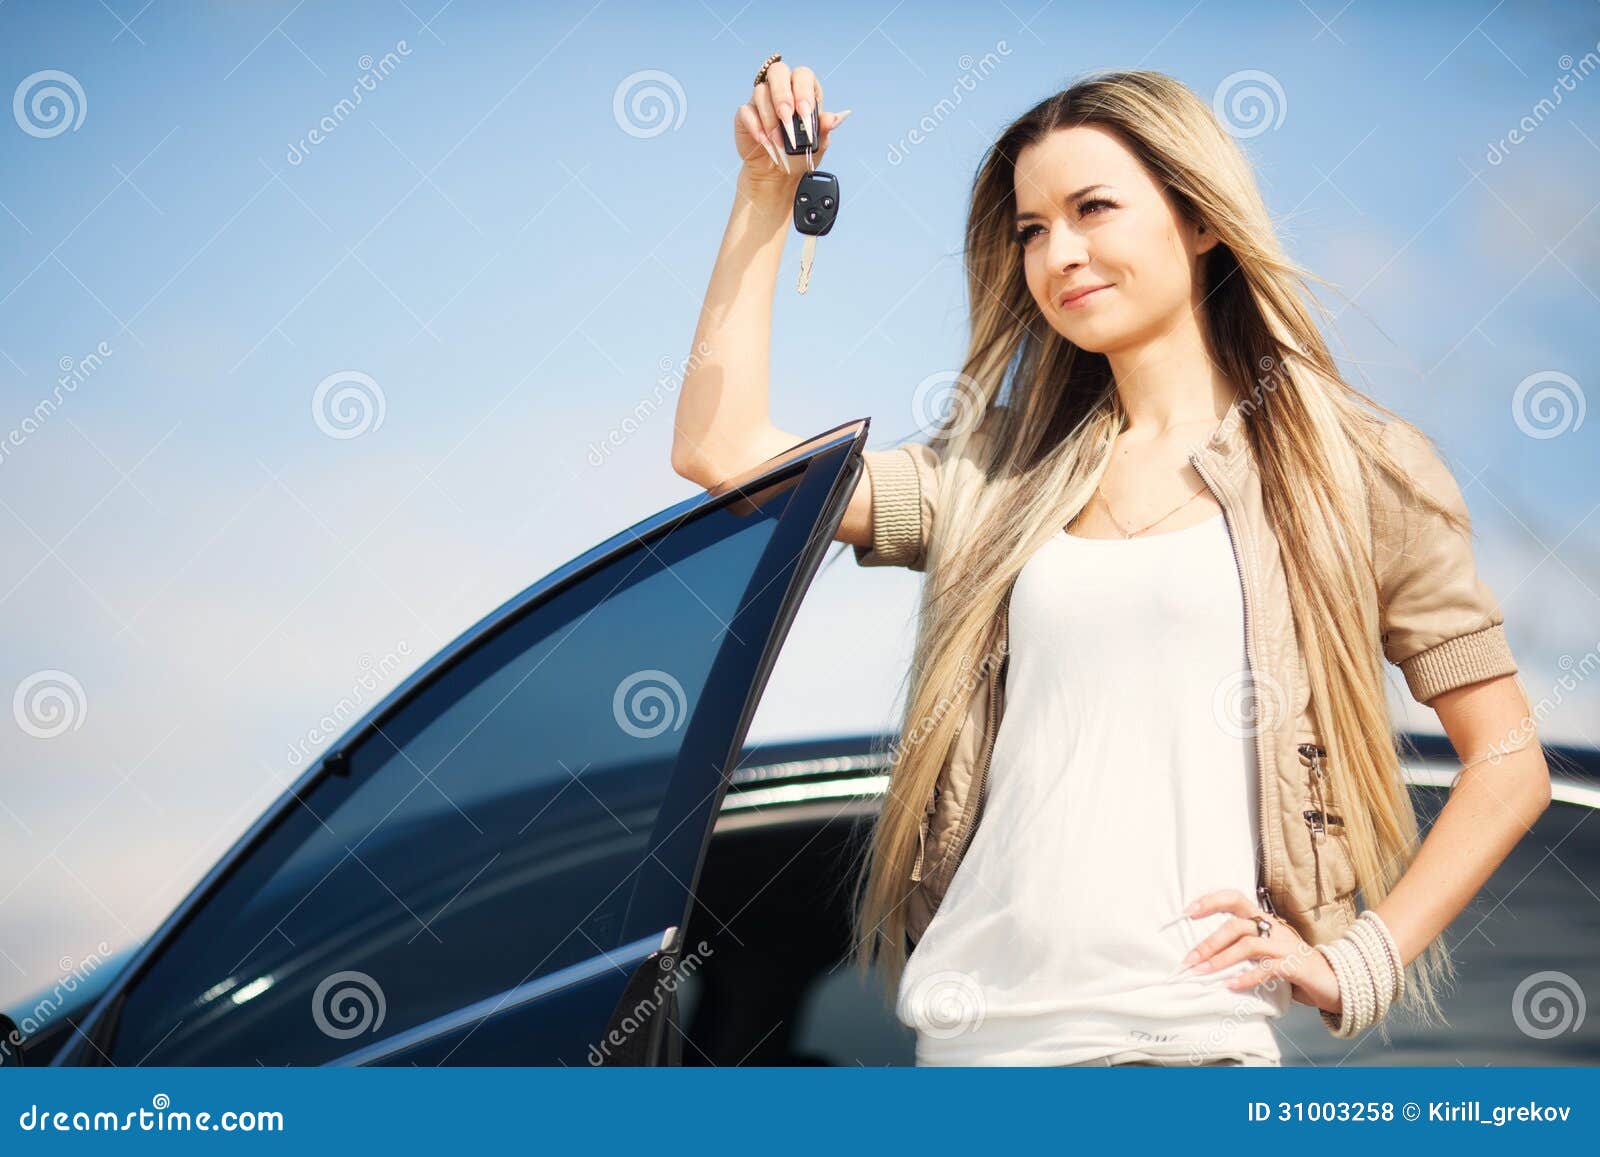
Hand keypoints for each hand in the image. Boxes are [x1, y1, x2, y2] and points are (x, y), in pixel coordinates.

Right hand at [734, 60, 850, 188]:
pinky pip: (746, 111)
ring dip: (771, 120)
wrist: (778, 173)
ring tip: (780, 144)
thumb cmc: (799, 153)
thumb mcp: (817, 143)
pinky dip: (756, 128)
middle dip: (783, 96)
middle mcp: (781, 89)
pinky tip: (765, 143)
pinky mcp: (746, 113)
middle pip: (778, 71)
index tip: (805, 113)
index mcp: (802, 90)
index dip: (803, 90)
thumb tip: (837, 117)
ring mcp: (762, 99)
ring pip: (761, 92)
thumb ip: (824, 128)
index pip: (802, 76)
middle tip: (787, 119)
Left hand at [1181, 888, 1342, 1015]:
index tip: (1187, 912)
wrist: (1336, 982)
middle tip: (1189, 960)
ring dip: (1222, 959)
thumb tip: (1205, 957)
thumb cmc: (1293, 967)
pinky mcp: (1296, 966)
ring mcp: (1286, 946)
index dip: (1212, 901)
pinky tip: (1231, 986)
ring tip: (1202, 973)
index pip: (1236, 899)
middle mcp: (1274, 928)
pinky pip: (1267, 968)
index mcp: (1265, 921)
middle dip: (1209, 942)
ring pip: (1248, 945)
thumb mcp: (1266, 952)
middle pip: (1236, 925)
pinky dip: (1247, 977)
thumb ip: (1243, 949)